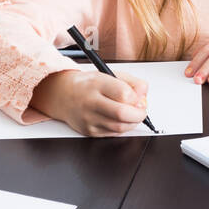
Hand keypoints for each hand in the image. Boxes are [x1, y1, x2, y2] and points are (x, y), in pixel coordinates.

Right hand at [31, 69, 148, 136]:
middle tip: (142, 110)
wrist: (64, 96)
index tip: (139, 98)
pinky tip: (121, 120)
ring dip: (132, 122)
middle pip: (122, 113)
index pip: (123, 93)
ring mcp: (89, 119)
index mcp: (97, 84)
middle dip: (139, 114)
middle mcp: (91, 102)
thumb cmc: (89, 85)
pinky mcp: (89, 131)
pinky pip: (113, 134)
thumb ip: (132, 82)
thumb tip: (144, 94)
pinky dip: (122, 128)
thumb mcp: (110, 75)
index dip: (137, 97)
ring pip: (120, 127)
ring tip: (132, 114)